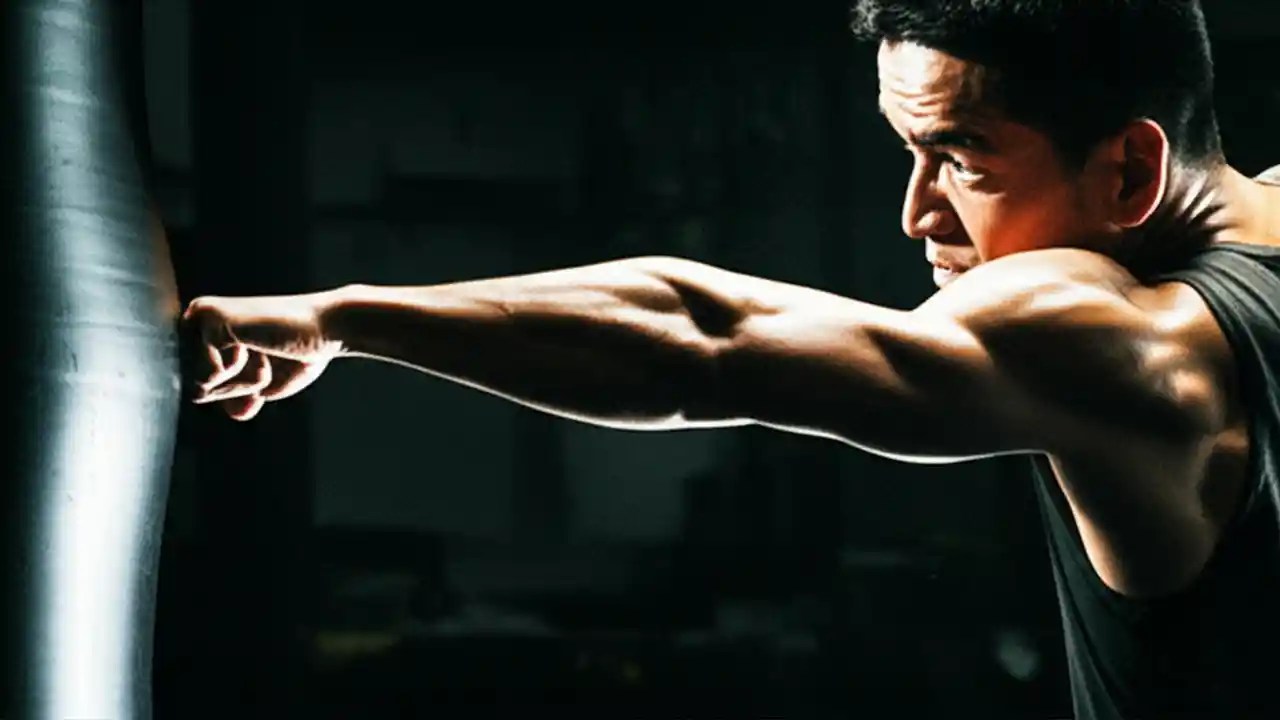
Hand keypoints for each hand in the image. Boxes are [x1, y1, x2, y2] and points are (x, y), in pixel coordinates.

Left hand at [182, 292, 341, 420]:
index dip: (237, 392)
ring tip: (266, 352)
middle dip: (237, 389)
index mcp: (207, 328)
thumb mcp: (268, 383)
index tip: (265, 363)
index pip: (199, 387)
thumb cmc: (305, 350)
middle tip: (267, 358)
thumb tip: (223, 408)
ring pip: (198, 387)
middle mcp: (197, 317)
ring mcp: (199, 316)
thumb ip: (240, 398)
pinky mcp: (209, 320)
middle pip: (194, 389)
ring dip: (242, 384)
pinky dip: (242, 378)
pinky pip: (207, 378)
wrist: (329, 328)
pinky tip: (262, 349)